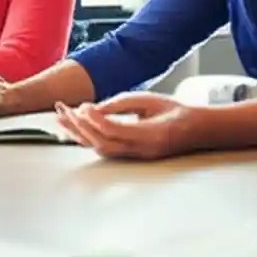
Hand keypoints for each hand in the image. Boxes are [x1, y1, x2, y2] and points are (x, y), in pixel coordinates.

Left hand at [54, 92, 200, 159]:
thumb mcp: (149, 100)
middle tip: (63, 109)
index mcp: (151, 135)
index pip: (116, 131)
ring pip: (100, 149)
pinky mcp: (130, 155)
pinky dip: (86, 138)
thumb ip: (121, 104)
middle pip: (103, 143)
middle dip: (79, 126)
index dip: (96, 119)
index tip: (83, 106)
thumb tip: (93, 108)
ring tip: (60, 117)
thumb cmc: (174, 111)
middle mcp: (141, 150)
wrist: (195, 130)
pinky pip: (104, 149)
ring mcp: (136, 155)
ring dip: (78, 133)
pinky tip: (74, 128)